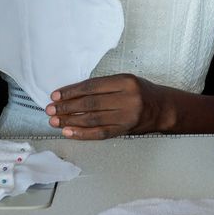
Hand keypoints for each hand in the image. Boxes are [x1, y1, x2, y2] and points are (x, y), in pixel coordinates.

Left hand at [46, 74, 165, 138]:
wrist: (162, 108)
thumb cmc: (140, 91)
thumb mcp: (125, 81)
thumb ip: (103, 86)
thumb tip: (72, 94)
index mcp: (126, 82)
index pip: (92, 87)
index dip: (72, 91)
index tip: (56, 95)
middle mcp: (127, 99)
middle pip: (91, 104)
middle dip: (67, 107)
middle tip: (50, 110)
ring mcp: (127, 117)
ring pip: (93, 120)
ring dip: (71, 121)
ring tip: (55, 121)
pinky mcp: (124, 131)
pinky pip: (100, 133)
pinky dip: (82, 133)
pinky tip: (69, 132)